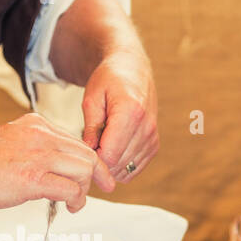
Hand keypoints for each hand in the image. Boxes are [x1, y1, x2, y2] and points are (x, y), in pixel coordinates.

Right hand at [0, 112, 114, 212]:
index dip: (89, 161)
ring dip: (84, 190)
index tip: (96, 175)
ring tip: (74, 203)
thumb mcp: (11, 143)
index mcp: (36, 124)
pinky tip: (69, 207)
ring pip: (84, 170)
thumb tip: (56, 167)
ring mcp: (38, 155)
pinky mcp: (33, 178)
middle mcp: (41, 134)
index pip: (76, 141)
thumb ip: (35, 148)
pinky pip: (71, 189)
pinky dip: (76, 201)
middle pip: (87, 154)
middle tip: (89, 193)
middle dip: (94, 176)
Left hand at [80, 46, 158, 183]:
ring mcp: (152, 137)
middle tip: (92, 142)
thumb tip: (90, 151)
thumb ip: (90, 126)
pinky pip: (134, 170)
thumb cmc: (108, 81)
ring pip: (126, 170)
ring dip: (110, 163)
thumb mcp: (92, 98)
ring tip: (103, 142)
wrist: (132, 70)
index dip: (93, 156)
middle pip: (117, 165)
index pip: (109, 155)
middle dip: (100, 160)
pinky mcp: (154, 145)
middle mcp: (146, 127)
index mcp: (130, 112)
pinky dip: (120, 165)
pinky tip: (113, 148)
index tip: (85, 144)